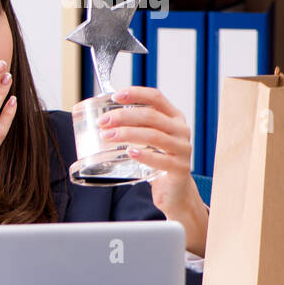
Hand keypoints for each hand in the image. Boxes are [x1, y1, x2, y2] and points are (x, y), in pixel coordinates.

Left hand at [100, 86, 208, 254]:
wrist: (174, 190)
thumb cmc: (156, 160)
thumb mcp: (147, 139)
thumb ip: (132, 126)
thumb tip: (101, 117)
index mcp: (173, 117)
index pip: (156, 97)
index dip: (136, 94)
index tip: (115, 96)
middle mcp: (181, 130)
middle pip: (151, 116)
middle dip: (124, 116)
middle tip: (103, 122)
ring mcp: (182, 149)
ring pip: (154, 136)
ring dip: (128, 134)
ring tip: (108, 136)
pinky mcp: (180, 168)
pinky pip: (161, 160)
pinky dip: (144, 155)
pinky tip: (130, 152)